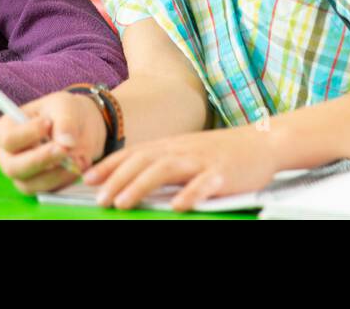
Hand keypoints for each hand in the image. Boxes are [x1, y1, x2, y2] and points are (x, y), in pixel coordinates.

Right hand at [0, 89, 106, 194]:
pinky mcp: (39, 187)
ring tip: (79, 157)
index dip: (28, 133)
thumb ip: (65, 121)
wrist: (81, 128)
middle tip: (64, 148)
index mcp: (5, 130)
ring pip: (32, 184)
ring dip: (57, 173)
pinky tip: (80, 165)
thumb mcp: (65, 106)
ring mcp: (22, 175)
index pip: (8, 139)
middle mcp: (8, 157)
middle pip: (14, 167)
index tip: (48, 123)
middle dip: (41, 159)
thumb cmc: (64, 112)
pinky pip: (49, 191)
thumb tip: (66, 143)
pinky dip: (66, 180)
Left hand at [82, 125, 277, 211]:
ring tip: (122, 203)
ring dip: (140, 186)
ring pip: (165, 169)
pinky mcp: (222, 173)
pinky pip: (204, 184)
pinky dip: (189, 195)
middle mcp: (182, 149)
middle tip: (99, 199)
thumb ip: (163, 163)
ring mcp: (201, 160)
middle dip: (117, 179)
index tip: (88, 179)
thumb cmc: (219, 153)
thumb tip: (131, 180)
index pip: (134, 153)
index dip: (110, 165)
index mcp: (171, 145)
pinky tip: (177, 208)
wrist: (261, 142)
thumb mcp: (187, 153)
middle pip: (143, 161)